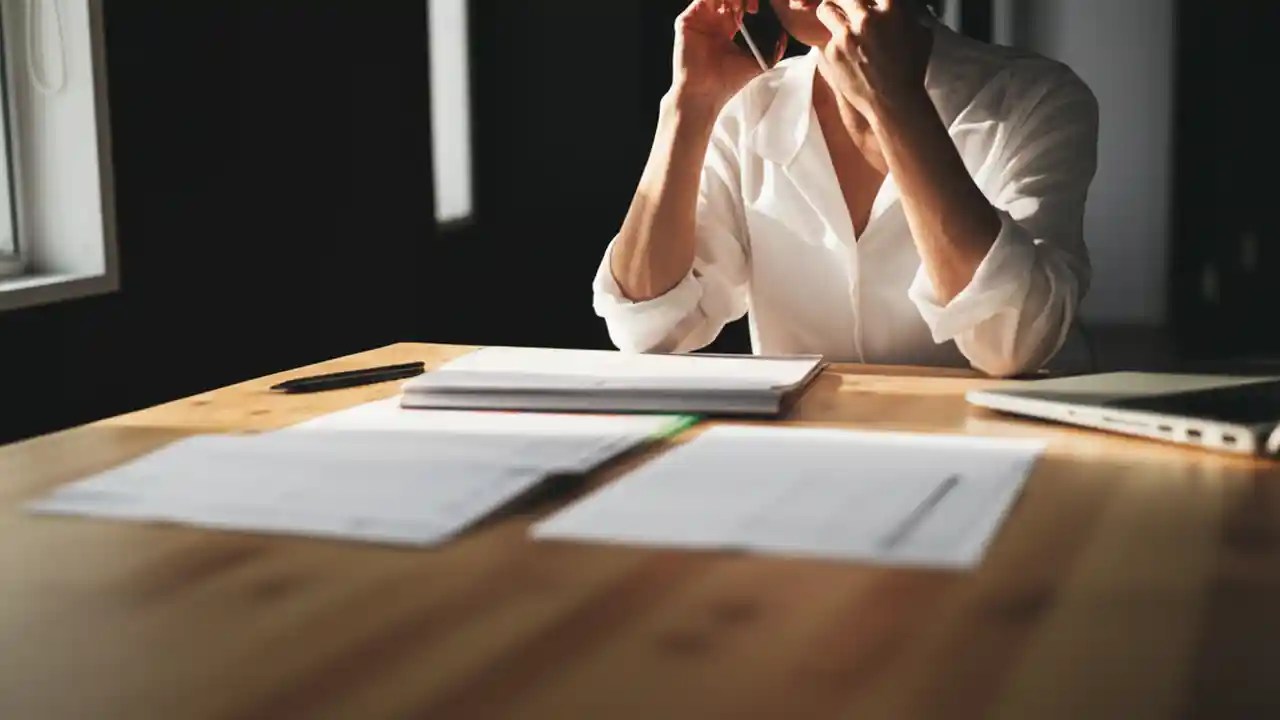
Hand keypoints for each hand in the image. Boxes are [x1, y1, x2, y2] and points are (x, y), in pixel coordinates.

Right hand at [672, 0, 763, 109]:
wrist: (705, 93)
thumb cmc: (727, 82)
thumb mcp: (757, 62)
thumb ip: (772, 48)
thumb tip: (784, 35)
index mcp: (727, 28)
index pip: (739, 3)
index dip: (750, 2)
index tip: (757, 10)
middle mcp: (712, 21)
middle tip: (752, 8)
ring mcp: (699, 20)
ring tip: (740, 8)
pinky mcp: (687, 21)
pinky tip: (728, 9)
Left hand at [815, 0, 930, 120]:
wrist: (894, 101)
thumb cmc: (910, 70)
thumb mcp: (921, 34)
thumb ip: (906, 14)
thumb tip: (899, 7)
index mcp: (891, 8)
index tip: (862, 3)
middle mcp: (866, 17)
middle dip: (843, 0)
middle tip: (844, 7)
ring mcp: (847, 34)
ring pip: (826, 8)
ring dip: (829, 13)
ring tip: (832, 20)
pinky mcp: (832, 51)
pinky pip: (823, 37)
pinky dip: (829, 42)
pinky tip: (839, 51)